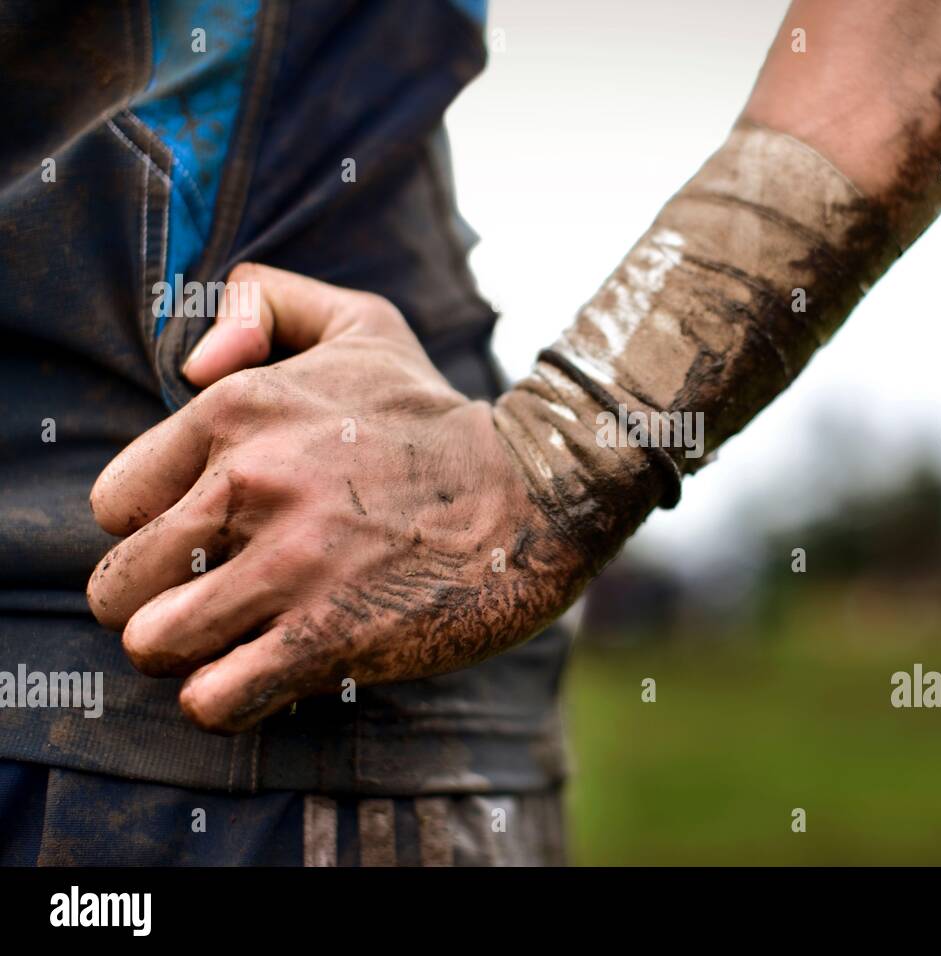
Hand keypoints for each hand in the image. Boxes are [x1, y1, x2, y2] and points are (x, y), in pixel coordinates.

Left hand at [88, 264, 586, 733]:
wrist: (540, 492)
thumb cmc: (439, 417)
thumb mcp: (359, 321)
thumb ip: (262, 303)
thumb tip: (191, 363)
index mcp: (238, 410)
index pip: (115, 504)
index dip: (154, 533)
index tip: (208, 541)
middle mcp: (251, 482)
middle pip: (117, 584)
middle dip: (160, 602)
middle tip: (219, 600)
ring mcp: (290, 564)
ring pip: (153, 643)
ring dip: (190, 655)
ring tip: (238, 641)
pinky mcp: (332, 636)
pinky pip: (214, 698)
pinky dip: (225, 700)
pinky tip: (263, 678)